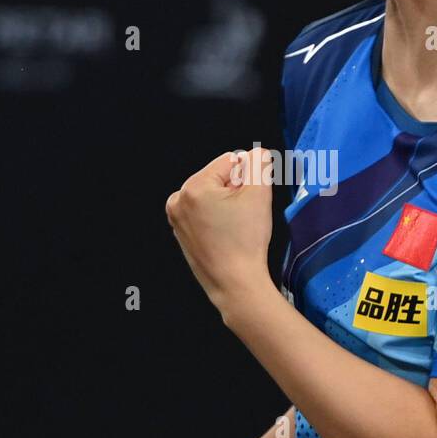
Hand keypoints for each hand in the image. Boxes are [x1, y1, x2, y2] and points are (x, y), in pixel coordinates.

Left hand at [165, 148, 274, 312]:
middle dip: (235, 190)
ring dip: (227, 204)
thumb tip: (258, 154)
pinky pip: (204, 214)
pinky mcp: (182, 234)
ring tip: (235, 226)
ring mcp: (177, 219)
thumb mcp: (259, 194)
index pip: (230, 161)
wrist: (236, 284)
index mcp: (193, 187)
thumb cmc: (246, 241)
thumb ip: (259, 165)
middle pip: (218, 178)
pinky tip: (227, 235)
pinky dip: (217, 218)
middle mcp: (178, 200)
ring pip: (212, 196)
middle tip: (244, 216)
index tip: (250, 200)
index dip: (248, 177)